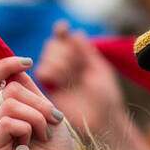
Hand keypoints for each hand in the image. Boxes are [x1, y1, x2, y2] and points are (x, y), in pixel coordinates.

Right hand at [0, 55, 76, 149]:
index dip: (5, 64)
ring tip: (44, 134)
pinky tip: (32, 145)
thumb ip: (29, 90)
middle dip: (38, 102)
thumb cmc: (56, 148)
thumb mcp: (46, 111)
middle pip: (8, 91)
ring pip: (9, 106)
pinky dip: (27, 130)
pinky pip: (7, 124)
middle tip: (53, 120)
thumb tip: (16, 66)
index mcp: (0, 111)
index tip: (28, 61)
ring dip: (37, 118)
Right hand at [34, 21, 124, 137]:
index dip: (61, 32)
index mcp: (78, 58)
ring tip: (70, 76)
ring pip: (46, 57)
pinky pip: (42, 72)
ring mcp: (57, 77)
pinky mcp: (50, 89)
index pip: (64, 39)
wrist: (103, 120)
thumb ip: (87, 52)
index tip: (62, 28)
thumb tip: (76, 33)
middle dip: (63, 51)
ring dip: (57, 62)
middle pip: (53, 46)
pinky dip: (49, 70)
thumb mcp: (100, 71)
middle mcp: (65, 65)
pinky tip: (58, 78)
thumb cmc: (107, 97)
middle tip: (76, 66)